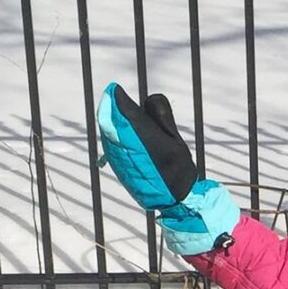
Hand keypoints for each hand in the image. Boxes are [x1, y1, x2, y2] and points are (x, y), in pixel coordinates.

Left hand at [97, 84, 238, 255]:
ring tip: (111, 109)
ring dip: (109, 120)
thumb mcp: (175, 139)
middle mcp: (128, 146)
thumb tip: (147, 99)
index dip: (118, 98)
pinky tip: (115, 131)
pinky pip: (111, 146)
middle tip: (112, 95)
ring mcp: (121, 159)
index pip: (125, 111)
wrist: (172, 199)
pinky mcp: (119, 167)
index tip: (115, 88)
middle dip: (110, 107)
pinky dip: (111, 135)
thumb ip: (162, 115)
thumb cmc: (178, 168)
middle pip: (112, 121)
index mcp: (144, 136)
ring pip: (109, 133)